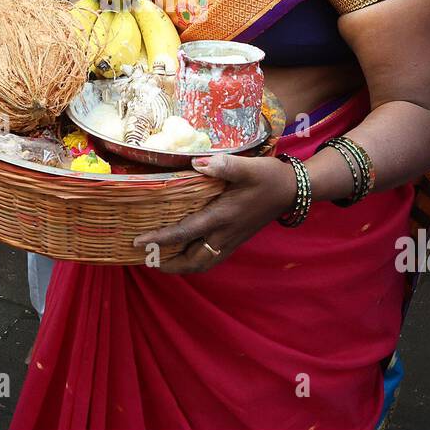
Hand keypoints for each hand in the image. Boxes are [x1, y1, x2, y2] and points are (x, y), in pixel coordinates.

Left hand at [132, 154, 297, 273]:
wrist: (292, 190)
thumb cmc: (268, 177)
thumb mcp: (248, 167)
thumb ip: (224, 165)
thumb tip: (197, 163)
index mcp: (222, 217)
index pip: (184, 233)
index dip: (159, 239)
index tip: (137, 242)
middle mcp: (224, 234)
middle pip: (191, 261)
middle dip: (167, 264)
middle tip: (145, 258)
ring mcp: (231, 240)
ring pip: (202, 263)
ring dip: (180, 267)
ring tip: (161, 261)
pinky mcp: (236, 240)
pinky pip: (211, 259)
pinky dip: (194, 261)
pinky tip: (186, 253)